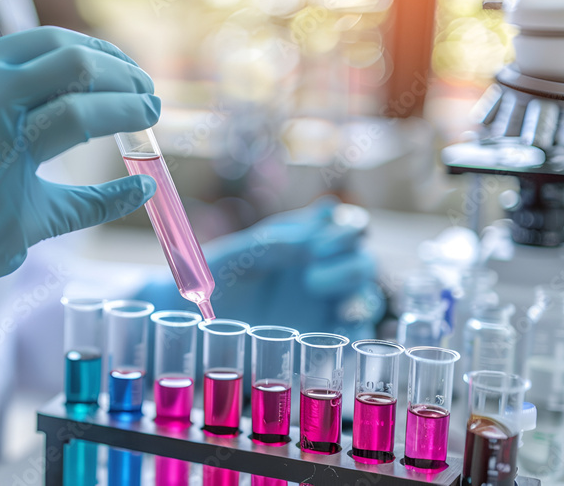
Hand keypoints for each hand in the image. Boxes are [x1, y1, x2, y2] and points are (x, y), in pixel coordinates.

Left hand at [139, 198, 382, 337]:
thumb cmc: (217, 275)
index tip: (317, 245)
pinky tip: (341, 332)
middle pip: (365, 262)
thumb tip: (311, 242)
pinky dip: (355, 333)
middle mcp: (325, 269)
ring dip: (358, 297)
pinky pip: (353, 336)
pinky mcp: (323, 336)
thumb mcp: (241, 253)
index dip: (346, 230)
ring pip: (367, 298)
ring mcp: (327, 304)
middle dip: (348, 267)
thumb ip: (275, 243)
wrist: (196, 316)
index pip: (350, 225)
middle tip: (309, 279)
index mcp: (309, 240)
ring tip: (328, 306)